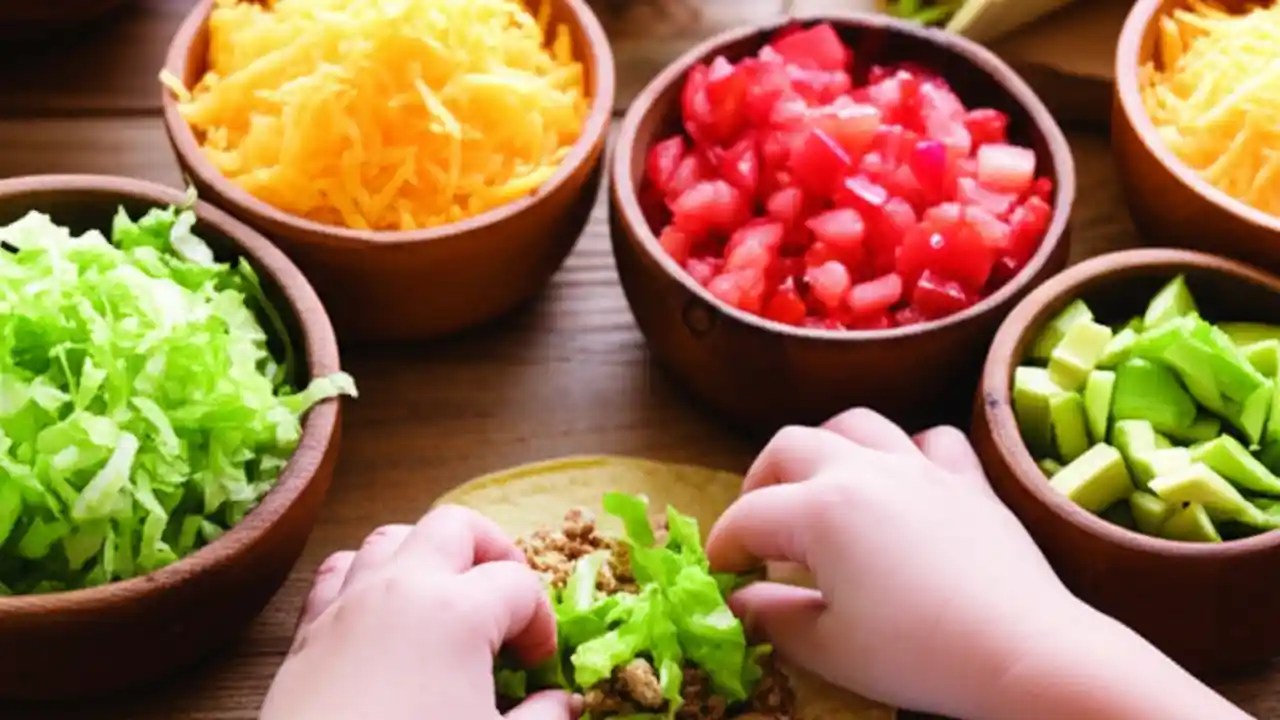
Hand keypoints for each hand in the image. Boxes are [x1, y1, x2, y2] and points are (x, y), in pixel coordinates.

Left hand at [261, 505, 575, 719]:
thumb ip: (542, 719)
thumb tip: (561, 704)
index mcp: (457, 612)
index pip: (519, 584)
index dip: (540, 620)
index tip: (540, 664)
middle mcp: (400, 588)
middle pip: (455, 526)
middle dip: (491, 552)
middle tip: (506, 603)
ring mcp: (347, 605)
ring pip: (391, 538)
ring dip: (428, 556)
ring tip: (447, 599)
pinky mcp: (307, 633)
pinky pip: (339, 574)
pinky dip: (367, 576)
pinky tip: (383, 616)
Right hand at [706, 409, 1245, 719]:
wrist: (1024, 651)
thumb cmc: (917, 654)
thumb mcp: (826, 647)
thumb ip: (770, 617)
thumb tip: (737, 602)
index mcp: (819, 509)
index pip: (748, 518)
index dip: (724, 546)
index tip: (721, 576)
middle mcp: (863, 470)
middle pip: (789, 447)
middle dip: (760, 484)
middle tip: (759, 529)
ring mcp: (920, 467)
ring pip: (855, 424)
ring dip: (824, 449)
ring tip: (819, 488)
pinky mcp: (968, 479)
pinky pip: (930, 440)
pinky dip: (906, 452)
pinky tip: (902, 483)